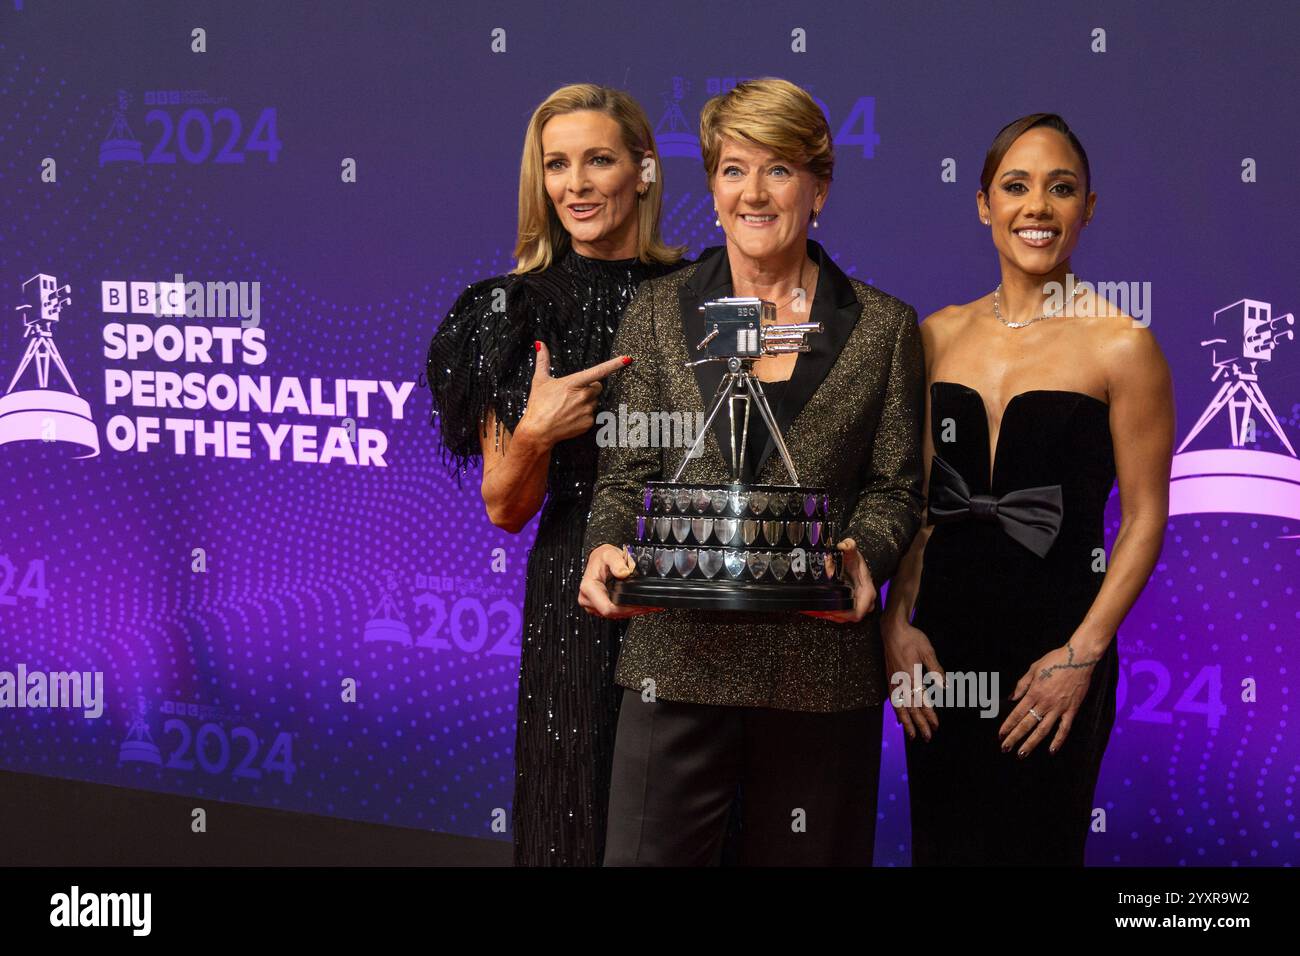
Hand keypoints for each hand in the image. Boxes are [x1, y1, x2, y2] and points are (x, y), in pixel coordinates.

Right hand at [515, 342, 628, 447]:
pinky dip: (584, 415)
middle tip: (573, 394)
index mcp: (574, 383)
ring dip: (586, 402)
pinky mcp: (588, 422)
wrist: (538, 431)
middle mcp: (583, 396)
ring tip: (569, 407)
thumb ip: (543, 360)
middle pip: (597, 387)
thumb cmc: (538, 405)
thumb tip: (539, 344)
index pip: (599, 371)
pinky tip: (571, 417)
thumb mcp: (539, 380)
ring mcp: (587, 410)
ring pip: (594, 401)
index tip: (627, 359)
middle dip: (589, 388)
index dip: (614, 364)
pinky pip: (592, 415)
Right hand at [578, 544, 665, 619]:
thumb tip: (624, 572)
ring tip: (646, 605)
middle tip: (649, 606)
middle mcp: (588, 598)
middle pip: (613, 613)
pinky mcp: (599, 607)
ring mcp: (592, 605)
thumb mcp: (610, 554)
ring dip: (631, 611)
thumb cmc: (602, 557)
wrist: (598, 559)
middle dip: (632, 610)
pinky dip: (627, 609)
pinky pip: (614, 612)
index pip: (608, 608)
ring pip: (615, 615)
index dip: (626, 609)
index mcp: (589, 587)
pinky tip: (637, 604)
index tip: (640, 604)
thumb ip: (617, 562)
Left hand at [801, 537, 875, 623]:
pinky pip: (839, 615)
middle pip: (847, 617)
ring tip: (813, 609)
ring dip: (827, 614)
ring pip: (841, 618)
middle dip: (831, 614)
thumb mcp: (852, 552)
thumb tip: (844, 545)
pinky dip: (827, 612)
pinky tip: (816, 608)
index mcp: (867, 593)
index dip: (843, 614)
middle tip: (816, 609)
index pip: (857, 612)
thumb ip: (849, 546)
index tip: (829, 610)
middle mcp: (864, 602)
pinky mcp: (849, 607)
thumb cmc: (855, 561)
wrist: (856, 564)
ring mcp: (857, 606)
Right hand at [882, 618, 943, 741]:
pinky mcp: (889, 679)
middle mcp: (901, 682)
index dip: (929, 715)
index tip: (936, 726)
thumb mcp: (927, 651)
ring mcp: (893, 681)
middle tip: (927, 737)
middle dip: (919, 724)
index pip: (922, 701)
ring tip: (911, 735)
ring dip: (906, 722)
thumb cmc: (911, 638)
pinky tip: (900, 718)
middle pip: (911, 708)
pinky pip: (893, 700)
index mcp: (911, 676)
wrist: (891, 629)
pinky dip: (897, 711)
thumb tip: (945, 687)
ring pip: (900, 707)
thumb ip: (936, 670)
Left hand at [998, 641, 1100, 757]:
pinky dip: (1058, 741)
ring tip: (1022, 754)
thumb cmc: (1054, 660)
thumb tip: (1012, 698)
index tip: (1000, 735)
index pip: (1017, 713)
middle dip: (1015, 738)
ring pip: (1043, 730)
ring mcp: (1059, 708)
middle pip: (1027, 724)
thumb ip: (1022, 685)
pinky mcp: (1071, 710)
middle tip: (1005, 748)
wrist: (1079, 659)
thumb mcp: (1033, 668)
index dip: (1008, 725)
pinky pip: (1064, 729)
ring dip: (1032, 743)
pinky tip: (1051, 750)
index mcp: (1033, 693)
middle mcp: (1045, 703)